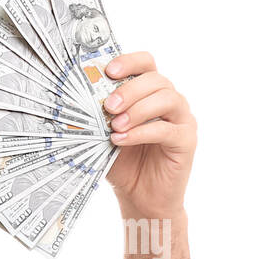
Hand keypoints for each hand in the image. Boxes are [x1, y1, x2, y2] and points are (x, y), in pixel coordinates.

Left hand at [102, 51, 196, 219]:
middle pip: (157, 79)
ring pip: (167, 99)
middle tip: (108, 106)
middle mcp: (169, 101)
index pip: (146, 63)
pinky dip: (142, 132)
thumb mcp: (103, 137)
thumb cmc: (123, 164)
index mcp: (149, 93)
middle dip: (130, 89)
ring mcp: (181, 119)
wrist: (140, 197)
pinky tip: (121, 140)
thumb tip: (73, 106)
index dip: (129, 61)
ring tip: (114, 126)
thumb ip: (97, 120)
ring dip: (137, 109)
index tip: (108, 71)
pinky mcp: (186, 140)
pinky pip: (167, 129)